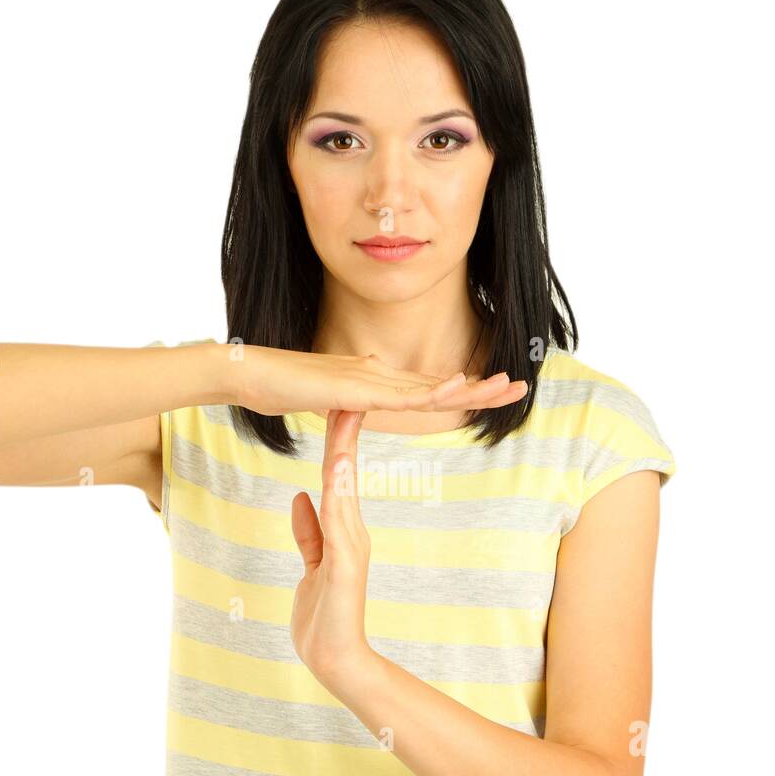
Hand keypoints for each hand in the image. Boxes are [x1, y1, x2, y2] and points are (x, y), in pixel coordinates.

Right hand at [231, 345, 527, 417]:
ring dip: (472, 386)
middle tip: (523, 385)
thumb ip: (346, 400)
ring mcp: (370, 378)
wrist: (251, 375)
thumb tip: (358, 402)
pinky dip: (432, 391)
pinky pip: (401, 394)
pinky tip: (458, 385)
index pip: (431, 387)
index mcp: (377, 380)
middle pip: (443, 382)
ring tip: (507, 384)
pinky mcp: (356, 389)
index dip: (467, 389)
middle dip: (484, 385)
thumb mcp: (325, 399)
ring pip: (432, 385)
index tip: (498, 392)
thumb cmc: (282, 386)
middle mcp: (381, 374)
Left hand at [289, 408, 372, 686]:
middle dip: (346, 433)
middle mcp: (352, 533)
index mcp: (343, 531)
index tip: (336, 403)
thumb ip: (308, 533)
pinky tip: (335, 475)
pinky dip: (338, 498)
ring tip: (344, 418)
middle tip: (350, 391)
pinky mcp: (345, 568)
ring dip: (343, 455)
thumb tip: (299, 497)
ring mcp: (351, 549)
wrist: (335, 659)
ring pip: (345, 493)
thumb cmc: (323, 617)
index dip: (336, 440)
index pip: (337, 476)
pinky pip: (339, 526)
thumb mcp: (310, 566)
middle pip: (345, 475)